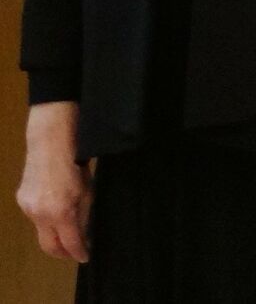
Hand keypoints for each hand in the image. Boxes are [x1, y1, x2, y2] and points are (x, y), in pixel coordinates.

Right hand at [17, 102, 88, 263]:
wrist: (50, 145)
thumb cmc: (76, 165)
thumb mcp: (88, 192)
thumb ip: (83, 216)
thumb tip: (83, 234)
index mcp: (61, 212)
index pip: (70, 242)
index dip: (78, 252)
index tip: (85, 257)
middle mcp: (40, 214)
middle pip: (49, 246)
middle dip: (62, 253)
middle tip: (73, 253)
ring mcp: (28, 208)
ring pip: (41, 232)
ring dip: (54, 235)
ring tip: (67, 232)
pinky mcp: (21, 200)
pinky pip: (35, 217)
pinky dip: (46, 220)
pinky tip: (55, 212)